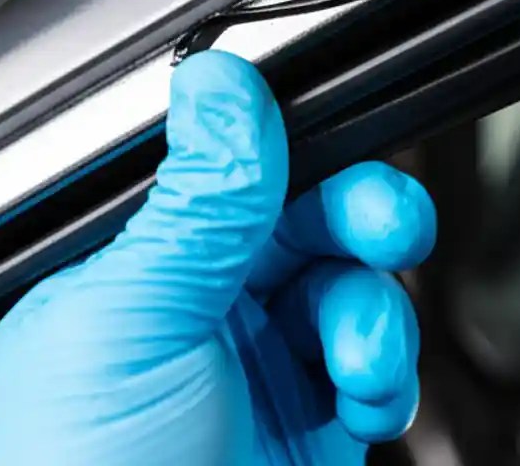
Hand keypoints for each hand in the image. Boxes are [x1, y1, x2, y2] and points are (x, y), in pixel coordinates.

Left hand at [0, 51, 434, 464]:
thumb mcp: (134, 321)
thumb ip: (198, 203)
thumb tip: (221, 87)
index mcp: (132, 269)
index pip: (230, 176)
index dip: (295, 151)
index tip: (339, 136)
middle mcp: (195, 314)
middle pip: (304, 225)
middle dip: (357, 217)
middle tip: (387, 225)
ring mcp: (255, 376)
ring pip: (350, 293)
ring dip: (372, 310)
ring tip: (356, 352)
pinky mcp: (306, 433)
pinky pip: (372, 372)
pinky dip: (384, 373)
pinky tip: (362, 395)